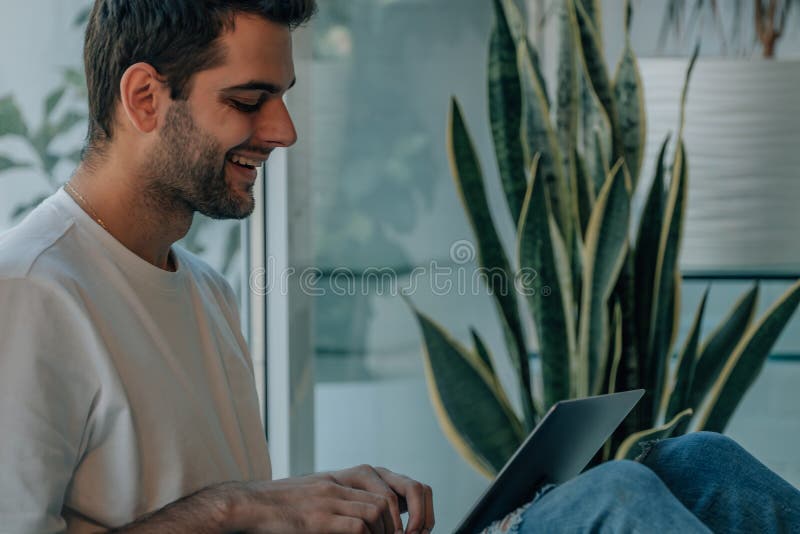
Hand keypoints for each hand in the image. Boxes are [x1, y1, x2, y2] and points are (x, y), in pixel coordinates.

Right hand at [219, 466, 433, 533]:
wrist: (246, 505)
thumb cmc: (280, 508)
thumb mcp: (316, 497)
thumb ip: (342, 502)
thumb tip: (372, 516)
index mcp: (340, 477)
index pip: (387, 483)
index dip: (407, 505)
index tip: (411, 527)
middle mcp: (338, 483)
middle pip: (387, 498)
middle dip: (401, 525)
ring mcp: (328, 499)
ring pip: (377, 511)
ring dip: (385, 533)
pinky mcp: (317, 519)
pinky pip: (357, 527)